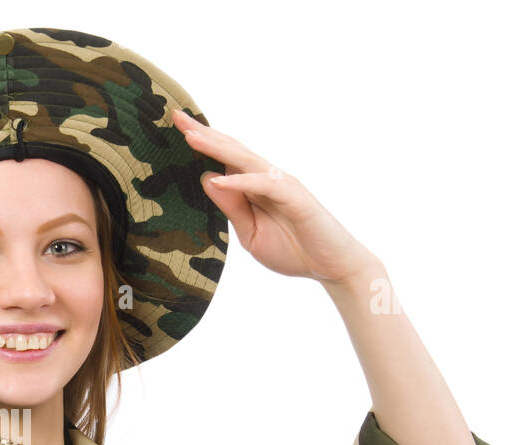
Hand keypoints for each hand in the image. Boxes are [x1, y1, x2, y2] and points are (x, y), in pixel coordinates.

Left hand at [169, 108, 378, 288]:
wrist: (331, 266)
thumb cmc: (293, 249)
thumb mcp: (250, 233)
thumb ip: (230, 208)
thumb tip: (207, 179)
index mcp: (253, 186)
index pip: (223, 159)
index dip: (201, 143)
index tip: (176, 126)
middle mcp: (266, 178)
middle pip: (231, 150)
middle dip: (203, 134)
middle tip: (176, 115)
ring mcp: (281, 185)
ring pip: (245, 160)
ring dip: (217, 147)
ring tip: (191, 136)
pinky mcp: (295, 197)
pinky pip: (264, 185)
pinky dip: (240, 182)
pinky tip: (217, 179)